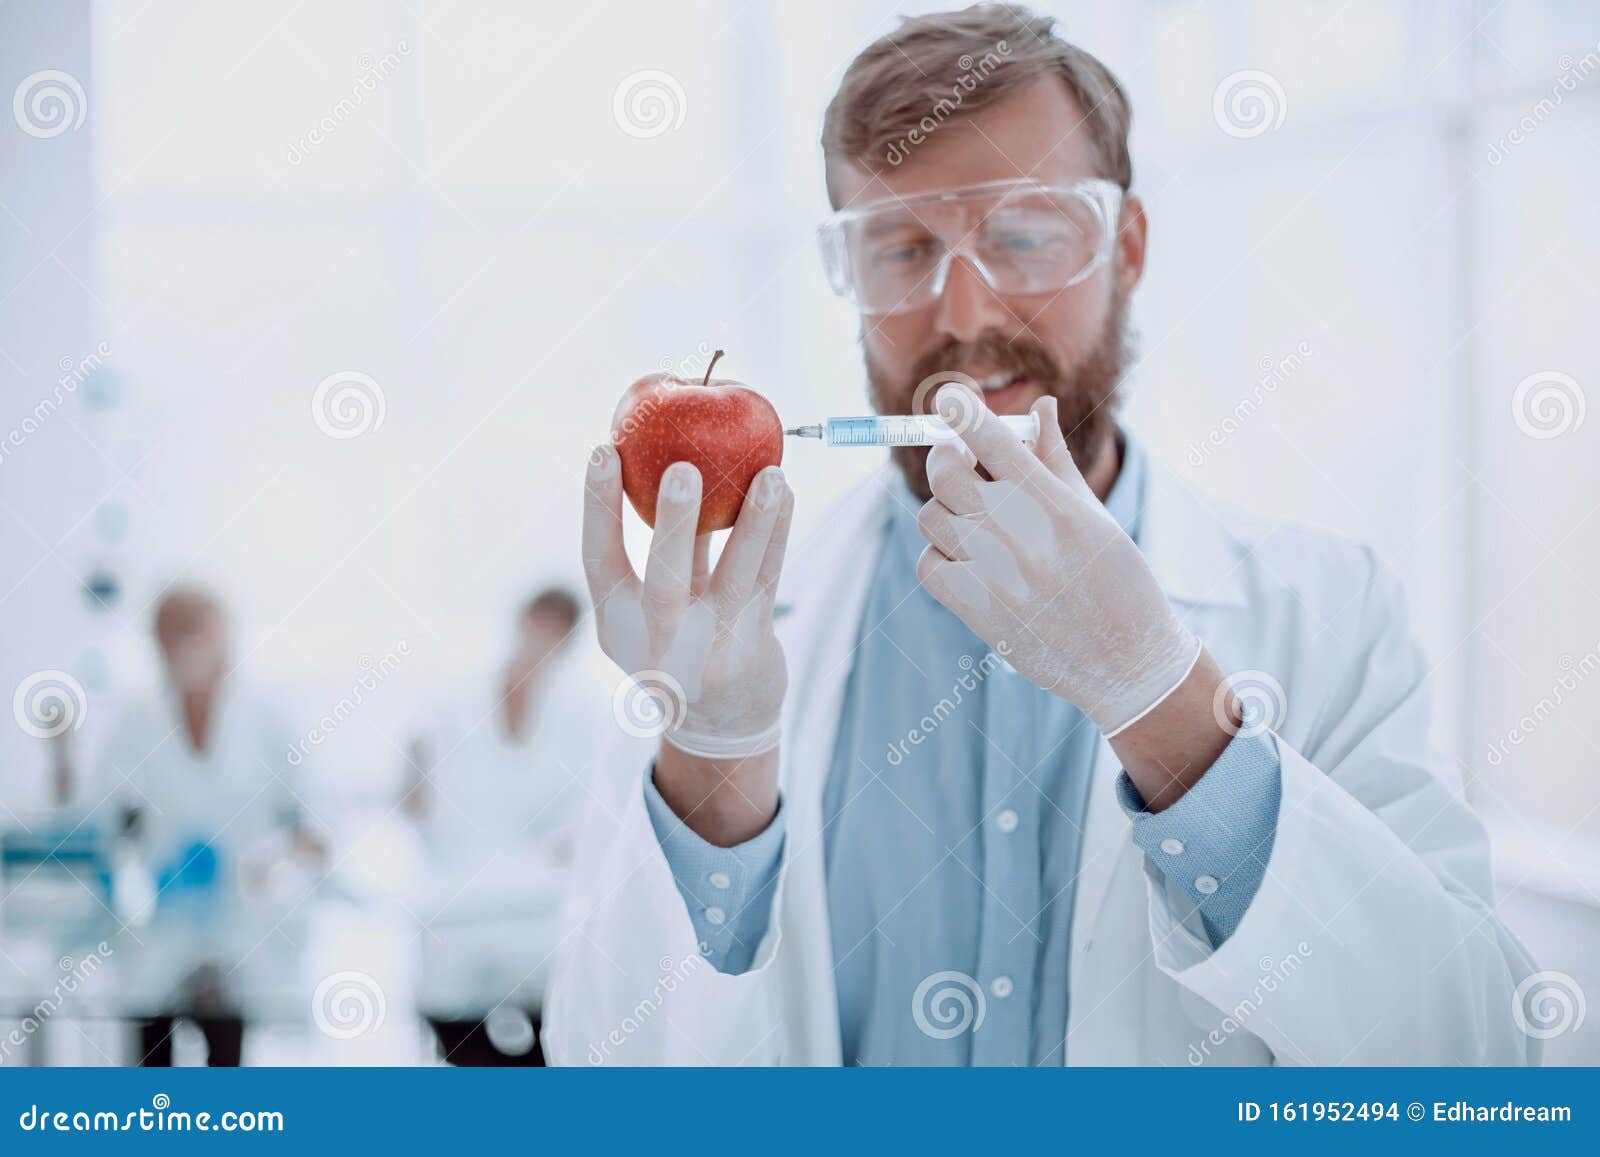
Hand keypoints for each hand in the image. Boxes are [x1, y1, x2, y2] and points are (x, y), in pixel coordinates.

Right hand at [583, 445, 793, 759]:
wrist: (719, 725)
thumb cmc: (678, 642)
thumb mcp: (647, 612)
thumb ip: (655, 556)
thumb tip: (661, 462)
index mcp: (618, 624)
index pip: (598, 560)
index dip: (596, 506)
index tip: (603, 450)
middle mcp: (658, 642)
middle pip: (664, 582)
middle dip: (674, 524)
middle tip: (683, 466)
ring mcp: (709, 651)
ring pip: (734, 579)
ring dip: (754, 523)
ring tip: (771, 474)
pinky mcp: (752, 648)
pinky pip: (768, 581)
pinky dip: (778, 534)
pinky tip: (786, 494)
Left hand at [915, 383, 1199, 736]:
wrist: (1125, 662)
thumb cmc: (1116, 579)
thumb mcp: (1093, 514)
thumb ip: (1055, 458)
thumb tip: (1041, 405)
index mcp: (1054, 504)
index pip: (992, 439)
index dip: (962, 410)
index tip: (948, 397)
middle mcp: (1019, 535)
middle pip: (945, 473)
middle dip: (946, 458)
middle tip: (961, 462)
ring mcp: (993, 575)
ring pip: (931, 517)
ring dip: (946, 513)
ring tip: (976, 522)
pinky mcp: (974, 610)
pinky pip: (928, 564)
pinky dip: (940, 556)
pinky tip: (968, 559)